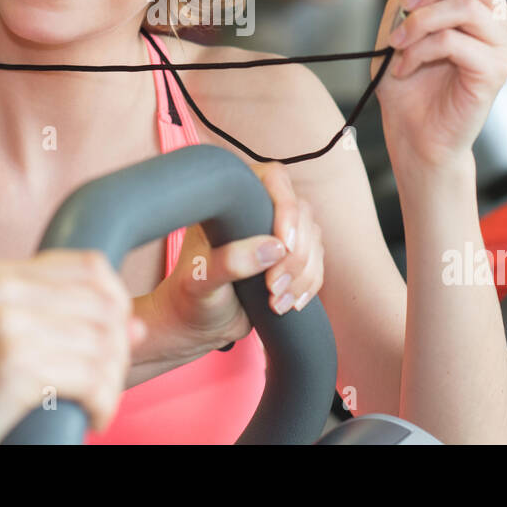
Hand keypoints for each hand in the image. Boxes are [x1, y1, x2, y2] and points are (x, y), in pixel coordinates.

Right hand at [0, 250, 144, 442]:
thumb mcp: (15, 341)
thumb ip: (71, 323)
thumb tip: (137, 325)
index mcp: (1, 276)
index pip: (90, 265)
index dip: (118, 298)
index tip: (119, 334)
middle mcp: (4, 292)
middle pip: (105, 306)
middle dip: (120, 349)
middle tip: (108, 381)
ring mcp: (9, 327)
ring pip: (105, 346)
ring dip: (113, 383)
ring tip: (100, 402)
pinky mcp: (18, 367)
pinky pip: (93, 380)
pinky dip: (104, 404)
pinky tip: (95, 418)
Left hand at [152, 161, 324, 348]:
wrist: (198, 326)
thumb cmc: (190, 297)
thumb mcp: (201, 280)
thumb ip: (230, 262)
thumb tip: (274, 249)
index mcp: (232, 201)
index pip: (274, 180)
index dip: (287, 208)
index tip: (284, 244)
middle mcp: (258, 211)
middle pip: (302, 214)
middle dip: (295, 255)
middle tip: (274, 286)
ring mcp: (277, 236)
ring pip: (313, 241)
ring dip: (303, 274)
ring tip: (277, 302)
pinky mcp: (289, 261)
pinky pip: (316, 265)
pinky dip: (309, 285)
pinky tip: (291, 304)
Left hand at [372, 0, 506, 167]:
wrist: (410, 130)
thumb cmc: (406, 74)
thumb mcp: (402, 12)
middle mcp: (496, 16)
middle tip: (405, 6)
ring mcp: (500, 44)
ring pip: (464, 7)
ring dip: (419, 23)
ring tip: (398, 46)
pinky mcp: (494, 70)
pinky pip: (455, 41)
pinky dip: (420, 51)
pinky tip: (406, 67)